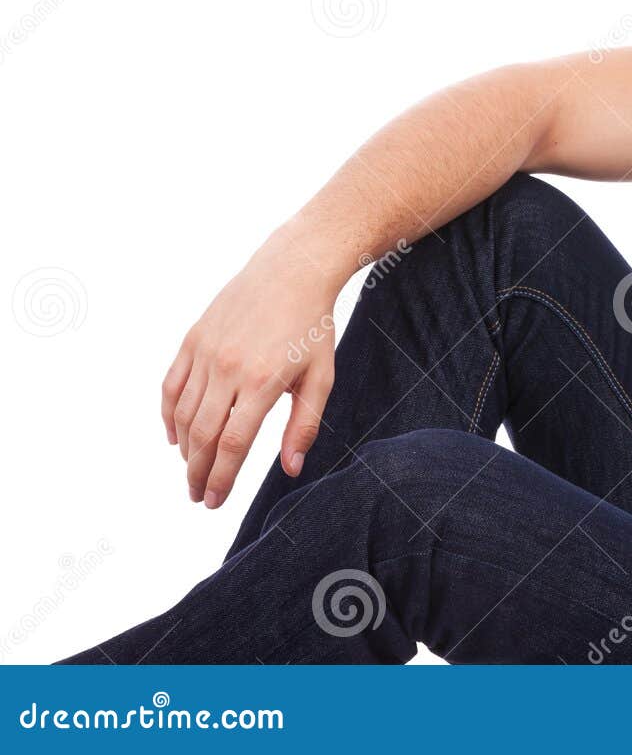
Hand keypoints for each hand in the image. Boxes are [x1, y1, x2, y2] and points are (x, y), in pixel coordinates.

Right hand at [160, 225, 343, 507]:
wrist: (293, 270)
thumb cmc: (313, 327)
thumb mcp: (321, 377)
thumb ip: (305, 425)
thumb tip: (291, 469)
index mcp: (263, 381)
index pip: (232, 444)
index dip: (221, 478)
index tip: (214, 501)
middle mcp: (228, 368)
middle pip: (202, 435)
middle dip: (197, 472)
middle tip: (198, 496)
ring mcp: (206, 352)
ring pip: (183, 414)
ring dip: (184, 449)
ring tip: (192, 470)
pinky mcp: (193, 339)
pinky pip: (171, 386)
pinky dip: (168, 415)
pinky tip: (175, 436)